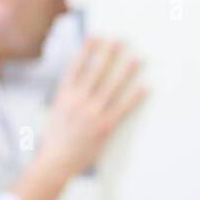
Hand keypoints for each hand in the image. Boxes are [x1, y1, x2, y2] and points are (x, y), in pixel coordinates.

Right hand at [38, 36, 144, 177]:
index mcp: (64, 96)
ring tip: (136, 58)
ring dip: (126, 71)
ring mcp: (92, 114)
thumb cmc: (55, 139)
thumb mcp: (56, 111)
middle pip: (96, 72)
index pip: (76, 67)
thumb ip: (69, 96)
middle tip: (119, 40)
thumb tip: (81, 79)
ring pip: (112, 87)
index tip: (95, 37)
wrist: (56, 162)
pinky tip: (144, 87)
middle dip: (108, 54)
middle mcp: (78, 101)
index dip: (86, 50)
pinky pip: (123, 107)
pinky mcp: (105, 126)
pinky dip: (134, 96)